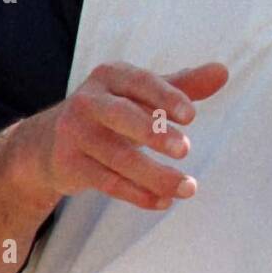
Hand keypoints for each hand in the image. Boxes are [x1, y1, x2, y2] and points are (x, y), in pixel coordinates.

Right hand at [20, 61, 228, 211]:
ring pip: (118, 158)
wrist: (48, 143)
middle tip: (186, 149)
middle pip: (121, 116)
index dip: (166, 97)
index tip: (192, 115)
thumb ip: (184, 85)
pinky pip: (107, 182)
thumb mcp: (143, 93)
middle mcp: (88, 101)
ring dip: (156, 175)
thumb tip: (223, 71)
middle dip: (153, 133)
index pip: (140, 82)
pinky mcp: (69, 166)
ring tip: (189, 188)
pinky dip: (138, 194)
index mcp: (110, 76)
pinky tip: (164, 201)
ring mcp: (74, 134)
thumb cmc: (114, 110)